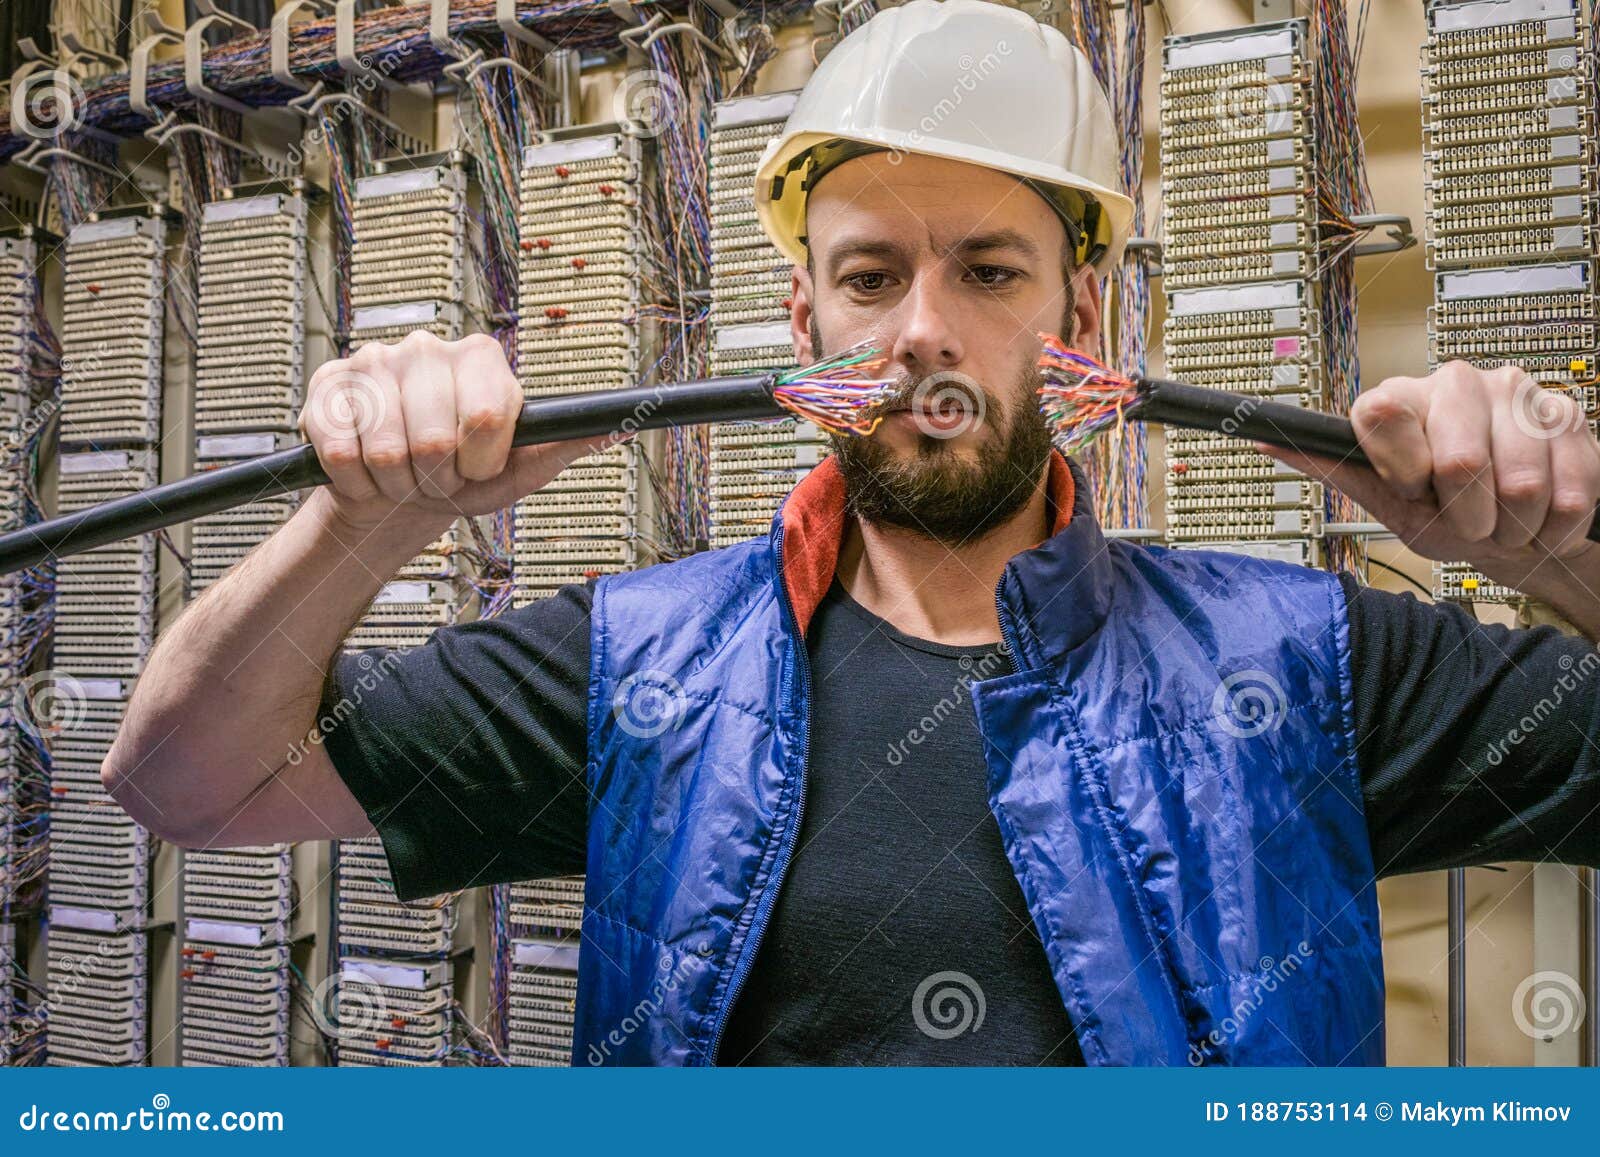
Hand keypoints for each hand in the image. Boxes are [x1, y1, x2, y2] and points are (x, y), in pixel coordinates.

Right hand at [298, 331, 612, 535]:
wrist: (391, 497)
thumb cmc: (460, 480)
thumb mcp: (519, 470)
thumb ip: (562, 445)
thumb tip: (616, 426)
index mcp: (481, 358)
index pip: (487, 417)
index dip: (480, 461)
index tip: (476, 467)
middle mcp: (427, 347)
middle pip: (435, 440)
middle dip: (436, 480)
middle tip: (434, 478)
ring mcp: (373, 361)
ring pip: (386, 451)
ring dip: (396, 485)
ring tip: (402, 477)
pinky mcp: (327, 386)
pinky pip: (341, 451)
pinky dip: (356, 482)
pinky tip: (364, 472)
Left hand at [1258, 361, 1599, 588]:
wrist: (1511, 529)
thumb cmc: (1440, 514)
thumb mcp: (1382, 502)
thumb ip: (1332, 468)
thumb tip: (1260, 437)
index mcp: (1399, 398)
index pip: (1381, 416)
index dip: (1402, 472)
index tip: (1411, 489)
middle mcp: (1455, 382)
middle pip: (1459, 463)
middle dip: (1464, 516)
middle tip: (1464, 521)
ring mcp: (1516, 392)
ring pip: (1520, 486)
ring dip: (1511, 527)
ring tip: (1501, 520)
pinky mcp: (1569, 415)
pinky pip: (1568, 493)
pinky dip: (1552, 528)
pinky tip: (1538, 517)